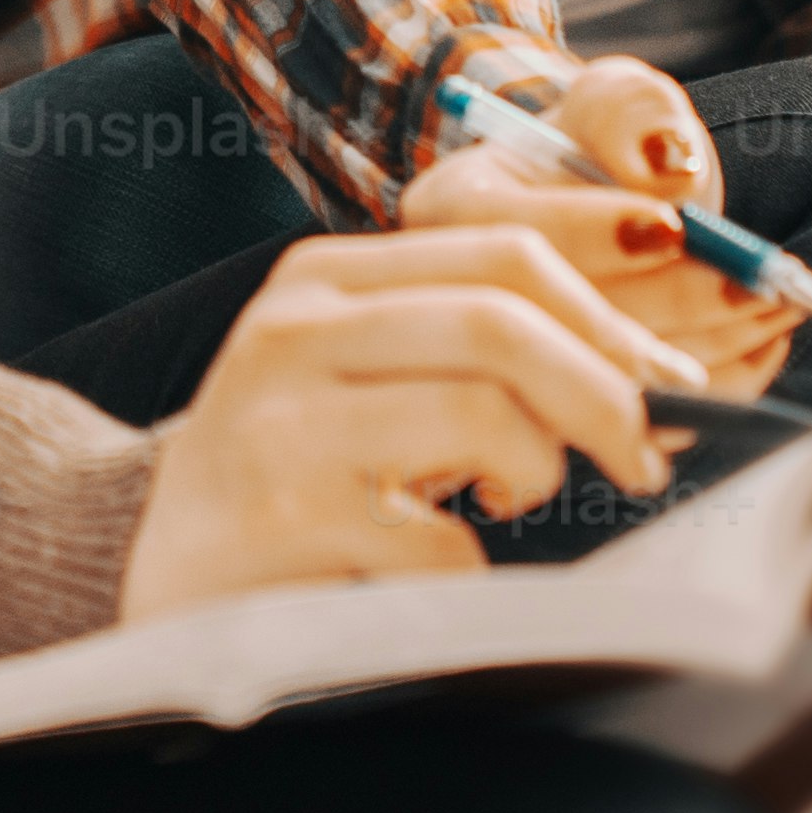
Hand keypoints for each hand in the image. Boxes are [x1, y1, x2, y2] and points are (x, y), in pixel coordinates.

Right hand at [118, 223, 716, 618]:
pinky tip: (439, 562)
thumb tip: (652, 373)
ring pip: (484, 411)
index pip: (506, 250)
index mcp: (326, 276)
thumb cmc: (288, 470)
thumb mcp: (357, 373)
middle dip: (606, 393)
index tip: (673, 380)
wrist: (139, 562)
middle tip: (643, 458)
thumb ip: (470, 344)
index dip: (613, 315)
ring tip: (514, 498)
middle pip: (504, 322)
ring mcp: (283, 419)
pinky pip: (440, 531)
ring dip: (539, 469)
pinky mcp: (284, 516)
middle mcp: (296, 327)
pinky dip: (473, 558)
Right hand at [404, 53, 788, 395]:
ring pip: (615, 380)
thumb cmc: (607, 148)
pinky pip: (649, 420)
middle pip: (568, 319)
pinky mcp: (574, 417)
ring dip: (714, 347)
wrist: (614, 212)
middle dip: (682, 299)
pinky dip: (717, 386)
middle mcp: (467, 301)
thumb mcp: (615, 101)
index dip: (600, 230)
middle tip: (763, 282)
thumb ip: (634, 113)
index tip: (676, 222)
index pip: (515, 233)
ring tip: (777, 307)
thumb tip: (665, 163)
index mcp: (451, 210)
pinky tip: (759, 346)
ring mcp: (515, 371)